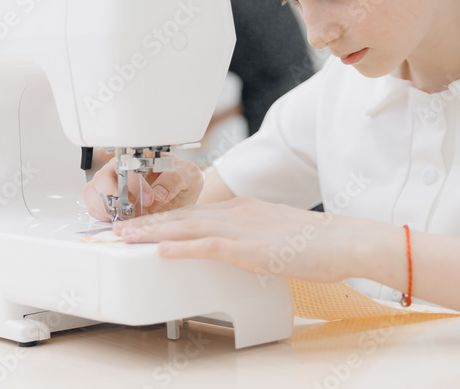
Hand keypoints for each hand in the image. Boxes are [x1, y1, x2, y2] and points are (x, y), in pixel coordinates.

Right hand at [82, 152, 204, 221]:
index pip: (124, 163)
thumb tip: (159, 193)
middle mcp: (120, 170)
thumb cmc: (183, 181)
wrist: (182, 198)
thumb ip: (176, 179)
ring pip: (92, 193)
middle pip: (101, 177)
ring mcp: (111, 187)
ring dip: (106, 208)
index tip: (149, 198)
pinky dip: (104, 218)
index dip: (133, 182)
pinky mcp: (109, 204)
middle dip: (113, 196)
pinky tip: (122, 221)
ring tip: (127, 217)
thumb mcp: (188, 175)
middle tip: (131, 210)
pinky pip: (95, 209)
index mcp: (138, 158)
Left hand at [111, 196, 366, 283]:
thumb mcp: (273, 236)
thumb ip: (249, 238)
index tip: (137, 224)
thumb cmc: (316, 243)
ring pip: (187, 226)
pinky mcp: (251, 246)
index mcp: (242, 209)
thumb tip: (235, 248)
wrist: (343, 241)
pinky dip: (182, 247)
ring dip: (152, 231)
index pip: (191, 212)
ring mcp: (242, 228)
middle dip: (146, 222)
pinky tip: (161, 250)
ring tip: (125, 236)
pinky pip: (209, 246)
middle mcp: (237, 212)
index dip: (161, 218)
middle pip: (181, 216)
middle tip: (116, 228)